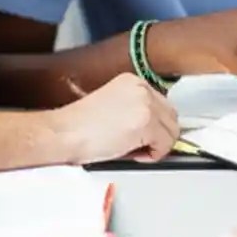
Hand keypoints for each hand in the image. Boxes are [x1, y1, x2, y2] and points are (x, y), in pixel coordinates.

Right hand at [53, 73, 179, 163]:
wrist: (64, 133)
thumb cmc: (79, 126)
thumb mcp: (113, 107)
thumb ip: (136, 111)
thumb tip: (156, 129)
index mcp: (133, 81)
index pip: (162, 105)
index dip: (155, 126)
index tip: (143, 137)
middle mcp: (142, 88)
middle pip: (171, 117)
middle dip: (159, 136)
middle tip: (139, 147)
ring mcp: (146, 104)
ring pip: (172, 132)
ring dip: (157, 146)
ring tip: (133, 150)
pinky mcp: (145, 122)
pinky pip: (165, 145)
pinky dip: (153, 155)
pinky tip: (132, 153)